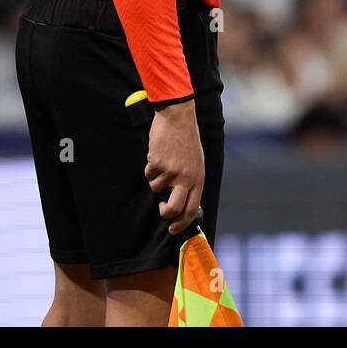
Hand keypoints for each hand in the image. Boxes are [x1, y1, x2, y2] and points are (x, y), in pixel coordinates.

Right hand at [144, 100, 203, 234]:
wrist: (178, 118)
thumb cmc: (187, 140)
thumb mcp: (196, 162)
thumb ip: (191, 181)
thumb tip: (182, 201)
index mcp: (198, 178)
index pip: (191, 209)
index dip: (182, 223)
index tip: (174, 229)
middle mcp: (185, 178)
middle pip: (173, 209)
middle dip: (165, 214)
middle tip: (161, 209)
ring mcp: (171, 172)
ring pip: (156, 188)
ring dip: (156, 178)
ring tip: (164, 161)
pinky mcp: (157, 164)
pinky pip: (149, 173)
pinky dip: (151, 166)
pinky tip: (158, 153)